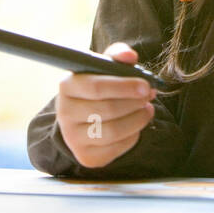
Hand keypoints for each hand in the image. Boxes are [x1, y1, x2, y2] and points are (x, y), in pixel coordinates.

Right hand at [55, 42, 157, 168]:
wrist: (80, 118)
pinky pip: (116, 148)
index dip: (124, 86)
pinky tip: (136, 124)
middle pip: (107, 109)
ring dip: (137, 119)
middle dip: (134, 102)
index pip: (96, 87)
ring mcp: (73, 138)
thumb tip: (130, 56)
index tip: (145, 85)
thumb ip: (117, 56)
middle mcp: (65, 113)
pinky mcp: (86, 156)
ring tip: (147, 109)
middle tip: (149, 96)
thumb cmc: (96, 88)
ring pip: (113, 131)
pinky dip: (132, 135)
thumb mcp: (102, 68)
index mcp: (67, 86)